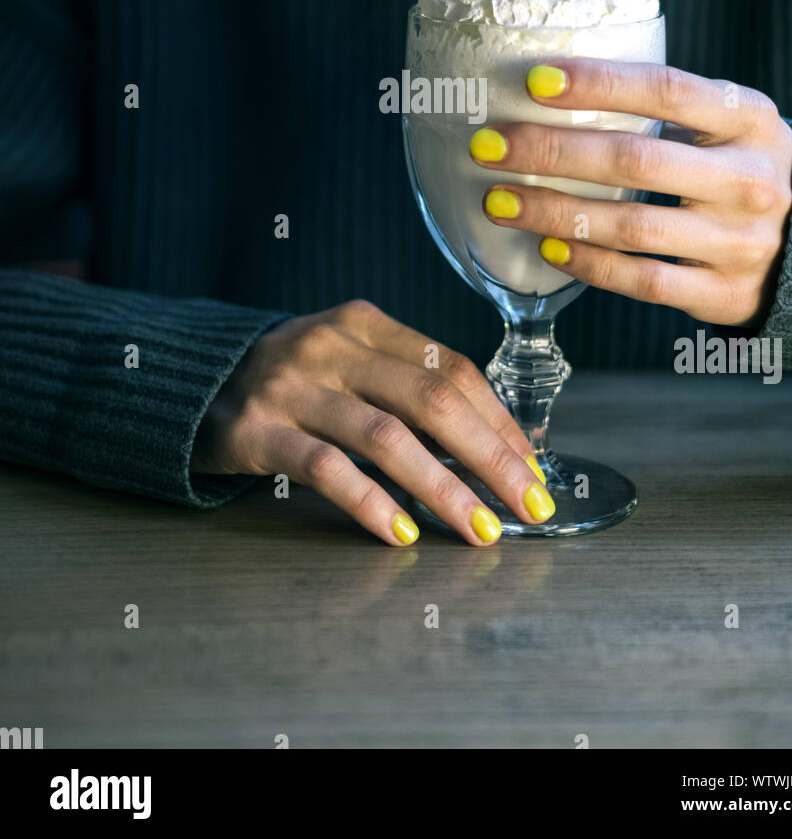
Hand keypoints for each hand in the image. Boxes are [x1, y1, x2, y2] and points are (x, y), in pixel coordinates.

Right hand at [191, 299, 552, 545]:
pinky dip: (369, 502)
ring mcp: (292, 386)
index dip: (500, 422)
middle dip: (491, 458)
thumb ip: (408, 386)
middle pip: (432, 401)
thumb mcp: (348, 360)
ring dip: (443, 489)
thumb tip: (498, 446)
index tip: (533, 469)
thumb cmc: (293, 380)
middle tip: (529, 506)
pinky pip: (325, 469)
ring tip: (479, 529)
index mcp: (365, 322)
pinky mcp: (256, 430)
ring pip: (386, 438)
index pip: (453, 369)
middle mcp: (332, 346)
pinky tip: (401, 534)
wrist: (191, 381)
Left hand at [472, 59, 791, 327]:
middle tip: (489, 145)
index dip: (598, 83)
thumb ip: (664, 107)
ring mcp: (739, 241)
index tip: (533, 80)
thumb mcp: (725, 124)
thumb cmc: (737, 167)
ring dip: (554, 213)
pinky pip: (644, 280)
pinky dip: (590, 265)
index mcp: (750, 119)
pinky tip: (548, 251)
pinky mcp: (723, 292)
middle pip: (636, 159)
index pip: (665, 90)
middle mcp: (749, 179)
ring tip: (499, 200)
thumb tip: (548, 86)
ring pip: (632, 226)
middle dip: (551, 151)